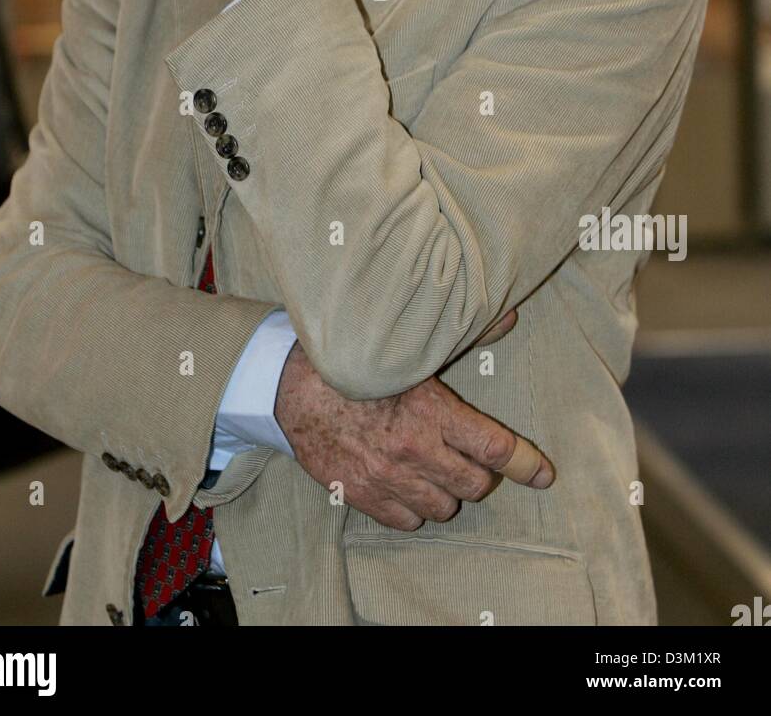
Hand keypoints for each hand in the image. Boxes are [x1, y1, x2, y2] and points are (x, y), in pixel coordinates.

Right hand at [274, 310, 554, 530]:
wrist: (294, 385)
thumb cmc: (359, 362)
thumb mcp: (415, 348)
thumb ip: (468, 336)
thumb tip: (511, 316)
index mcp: (433, 412)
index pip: (498, 449)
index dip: (527, 464)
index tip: (544, 474)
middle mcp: (416, 451)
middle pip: (476, 485)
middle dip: (477, 472)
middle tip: (464, 454)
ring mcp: (388, 479)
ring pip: (443, 508)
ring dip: (444, 491)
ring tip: (430, 467)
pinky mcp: (362, 496)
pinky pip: (406, 521)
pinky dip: (411, 507)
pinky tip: (403, 482)